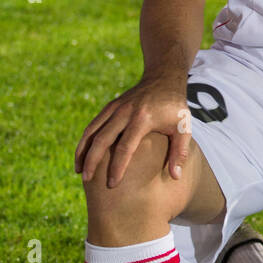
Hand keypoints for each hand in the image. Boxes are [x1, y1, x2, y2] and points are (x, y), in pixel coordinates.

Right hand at [75, 77, 191, 187]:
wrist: (163, 78)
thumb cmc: (175, 107)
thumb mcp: (183, 127)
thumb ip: (180, 152)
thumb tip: (176, 177)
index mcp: (143, 118)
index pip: (126, 147)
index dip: (117, 167)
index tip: (112, 184)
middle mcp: (125, 112)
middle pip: (102, 139)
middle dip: (92, 161)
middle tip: (87, 180)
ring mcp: (115, 107)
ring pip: (92, 131)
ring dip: (83, 151)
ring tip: (80, 172)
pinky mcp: (110, 106)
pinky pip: (93, 125)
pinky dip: (85, 141)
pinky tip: (83, 156)